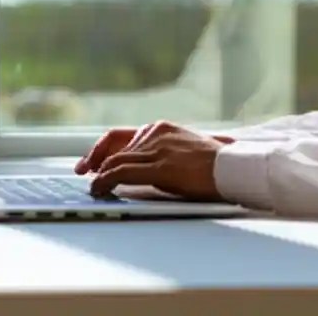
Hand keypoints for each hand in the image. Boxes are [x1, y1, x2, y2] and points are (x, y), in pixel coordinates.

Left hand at [75, 122, 233, 175]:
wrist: (235, 167)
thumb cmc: (216, 165)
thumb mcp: (183, 151)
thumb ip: (162, 153)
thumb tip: (141, 167)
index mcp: (162, 128)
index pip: (122, 135)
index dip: (101, 148)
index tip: (91, 161)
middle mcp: (156, 132)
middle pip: (114, 146)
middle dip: (94, 160)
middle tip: (83, 172)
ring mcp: (157, 148)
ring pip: (116, 160)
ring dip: (100, 176)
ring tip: (93, 188)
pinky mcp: (159, 165)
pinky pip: (122, 172)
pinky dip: (105, 181)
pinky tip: (99, 188)